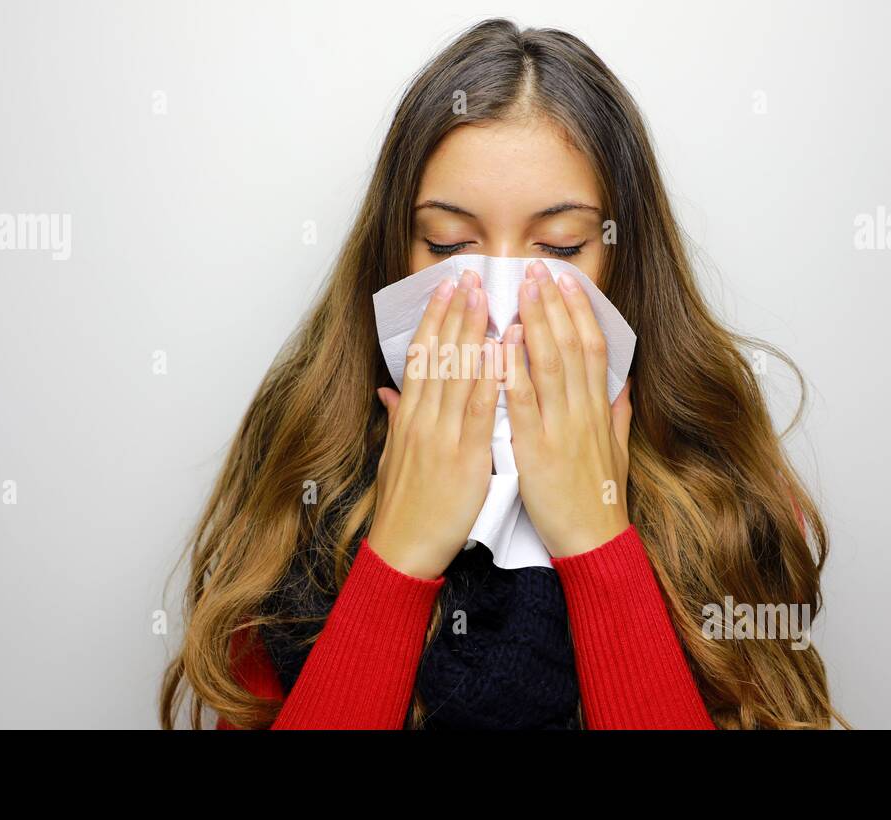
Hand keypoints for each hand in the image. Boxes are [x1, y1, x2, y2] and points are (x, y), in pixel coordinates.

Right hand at [367, 270, 502, 578]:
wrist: (403, 551)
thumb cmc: (405, 509)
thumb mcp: (392, 459)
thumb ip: (396, 422)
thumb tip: (388, 394)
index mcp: (409, 419)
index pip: (422, 357)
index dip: (435, 319)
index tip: (446, 288)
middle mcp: (423, 419)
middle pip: (439, 355)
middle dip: (455, 312)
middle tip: (468, 275)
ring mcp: (442, 435)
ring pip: (458, 372)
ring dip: (473, 330)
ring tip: (486, 295)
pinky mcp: (464, 457)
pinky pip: (480, 409)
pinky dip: (492, 375)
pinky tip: (502, 349)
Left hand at [503, 259, 632, 557]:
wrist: (593, 542)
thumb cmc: (599, 500)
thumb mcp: (618, 452)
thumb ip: (618, 414)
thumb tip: (623, 385)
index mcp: (597, 410)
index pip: (592, 348)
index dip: (579, 311)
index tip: (565, 281)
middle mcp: (582, 412)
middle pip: (570, 345)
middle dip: (553, 304)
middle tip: (536, 270)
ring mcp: (560, 428)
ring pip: (549, 365)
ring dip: (535, 323)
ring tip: (520, 290)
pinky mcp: (537, 450)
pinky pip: (522, 403)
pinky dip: (513, 371)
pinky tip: (503, 344)